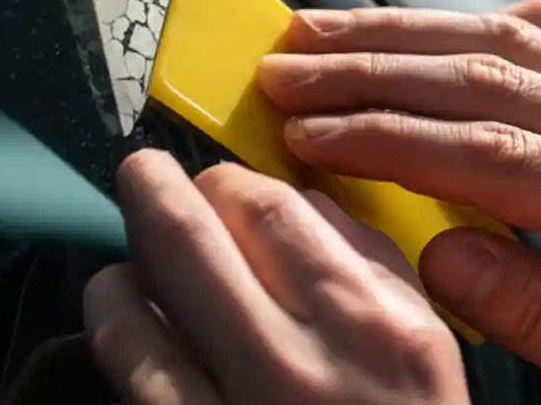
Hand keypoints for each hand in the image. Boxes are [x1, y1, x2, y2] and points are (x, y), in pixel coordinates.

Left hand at [83, 151, 469, 403]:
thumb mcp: (427, 363)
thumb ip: (374, 275)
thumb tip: (300, 202)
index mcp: (384, 327)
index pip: (280, 205)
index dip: (229, 180)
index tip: (214, 183)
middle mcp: (313, 358)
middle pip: (206, 222)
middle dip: (159, 186)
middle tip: (144, 176)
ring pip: (151, 279)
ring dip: (129, 257)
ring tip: (130, 265)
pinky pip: (130, 357)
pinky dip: (114, 319)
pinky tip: (118, 318)